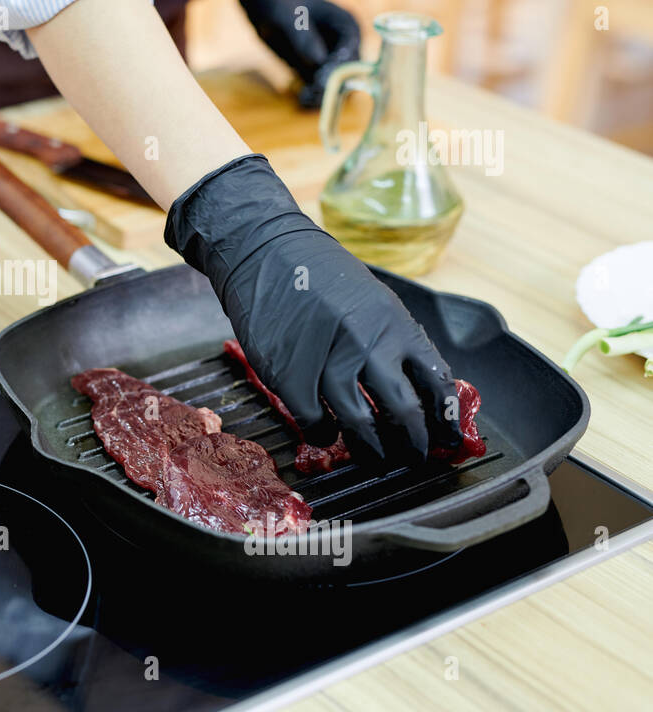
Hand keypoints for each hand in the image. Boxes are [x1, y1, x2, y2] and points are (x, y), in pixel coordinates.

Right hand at [164, 154, 461, 461]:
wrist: (266, 253)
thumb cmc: (319, 274)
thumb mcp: (372, 299)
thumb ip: (392, 340)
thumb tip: (414, 387)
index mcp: (395, 324)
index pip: (435, 381)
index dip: (444, 419)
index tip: (445, 440)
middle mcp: (368, 343)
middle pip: (402, 411)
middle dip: (412, 445)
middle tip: (411, 459)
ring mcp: (328, 360)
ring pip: (358, 423)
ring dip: (369, 450)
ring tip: (373, 459)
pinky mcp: (290, 373)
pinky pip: (313, 420)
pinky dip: (321, 436)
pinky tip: (324, 436)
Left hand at [230, 0, 360, 108]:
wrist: (261, 2)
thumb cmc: (277, 0)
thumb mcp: (288, 15)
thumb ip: (303, 36)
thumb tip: (319, 60)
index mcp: (347, 25)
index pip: (353, 53)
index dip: (341, 70)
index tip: (322, 81)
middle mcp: (343, 43)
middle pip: (348, 73)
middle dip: (332, 87)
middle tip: (312, 95)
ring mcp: (330, 57)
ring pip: (334, 84)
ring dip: (322, 95)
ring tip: (305, 100)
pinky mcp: (314, 68)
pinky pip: (317, 87)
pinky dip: (312, 95)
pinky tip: (301, 100)